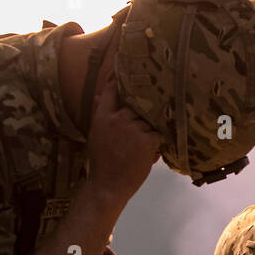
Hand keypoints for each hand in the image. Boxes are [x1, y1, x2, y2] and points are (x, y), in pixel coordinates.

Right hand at [85, 78, 160, 200]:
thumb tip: (102, 94)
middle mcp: (117, 119)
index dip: (122, 78)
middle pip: (137, 105)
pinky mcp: (146, 140)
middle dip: (141, 115)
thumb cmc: (101, 162)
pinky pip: (158, 134)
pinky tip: (148, 155)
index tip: (129, 67)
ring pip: (149, 121)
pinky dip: (156, 144)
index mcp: (102, 117)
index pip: (113, 90)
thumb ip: (102, 114)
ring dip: (148, 132)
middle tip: (141, 127)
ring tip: (140, 149)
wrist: (106, 187)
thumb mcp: (96, 135)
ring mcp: (132, 129)